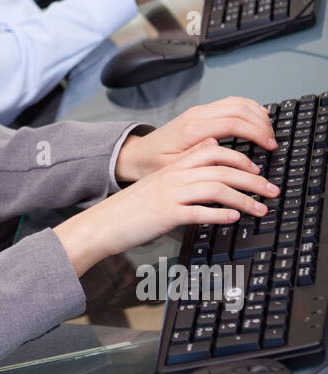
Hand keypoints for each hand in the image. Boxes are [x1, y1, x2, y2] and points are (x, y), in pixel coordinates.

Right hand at [54, 139, 279, 276]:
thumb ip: (184, 168)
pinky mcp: (166, 215)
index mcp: (174, 167)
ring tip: (260, 209)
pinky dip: (219, 214)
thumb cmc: (133, 207)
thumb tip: (210, 151)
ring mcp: (170, 194)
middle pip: (222, 170)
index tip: (257, 170)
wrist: (104, 222)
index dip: (240, 159)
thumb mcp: (159, 182)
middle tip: (271, 191)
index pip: (213, 151)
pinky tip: (233, 218)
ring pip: (216, 189)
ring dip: (243, 199)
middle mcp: (174, 176)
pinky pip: (199, 212)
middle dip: (252, 180)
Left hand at [115, 96, 276, 182]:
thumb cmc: (153, 165)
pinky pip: (230, 103)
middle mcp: (197, 115)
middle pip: (239, 109)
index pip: (233, 123)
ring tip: (269, 132)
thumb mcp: (173, 168)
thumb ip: (197, 159)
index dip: (256, 133)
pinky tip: (257, 118)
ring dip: (257, 114)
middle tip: (273, 142)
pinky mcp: (201, 113)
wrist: (138, 155)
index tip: (269, 146)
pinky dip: (248, 108)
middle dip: (261, 124)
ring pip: (236, 102)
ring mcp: (199, 111)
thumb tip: (221, 149)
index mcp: (192, 129)